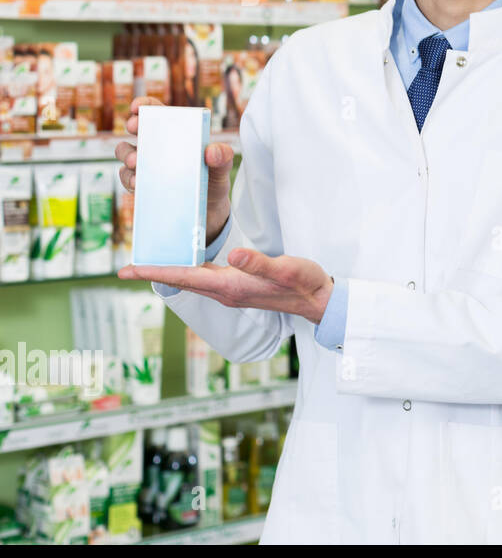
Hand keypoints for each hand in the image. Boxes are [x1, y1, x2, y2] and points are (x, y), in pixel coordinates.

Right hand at [115, 96, 233, 243]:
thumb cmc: (213, 181)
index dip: (145, 105)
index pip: (157, 112)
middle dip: (133, 125)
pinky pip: (127, 178)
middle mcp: (157, 145)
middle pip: (137, 129)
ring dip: (127, 154)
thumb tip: (212, 152)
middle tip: (136, 128)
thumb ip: (222, 157)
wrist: (207, 211)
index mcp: (175, 133)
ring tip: (135, 162)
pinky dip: (129, 179)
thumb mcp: (221, 168)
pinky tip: (137, 184)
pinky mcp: (140, 184)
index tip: (138, 106)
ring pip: (125, 152)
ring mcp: (146, 164)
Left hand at [119, 248, 334, 323]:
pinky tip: (186, 265)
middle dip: (154, 274)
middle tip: (127, 267)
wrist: (319, 301)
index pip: (184, 277)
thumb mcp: (286, 267)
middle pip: (181, 281)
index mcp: (231, 285)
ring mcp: (231, 293)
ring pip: (191, 282)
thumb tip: (232, 255)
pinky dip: (187, 272)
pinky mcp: (238, 289)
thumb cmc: (305, 283)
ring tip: (149, 265)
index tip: (127, 270)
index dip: (155, 272)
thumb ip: (259, 263)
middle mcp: (225, 292)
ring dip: (169, 273)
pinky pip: (204, 280)